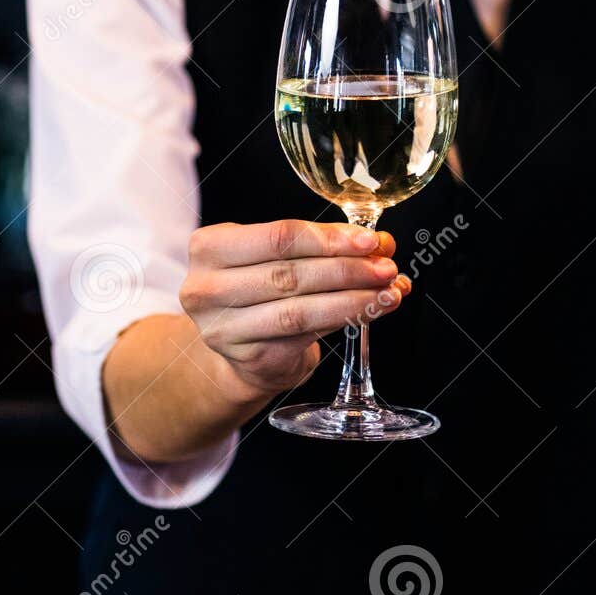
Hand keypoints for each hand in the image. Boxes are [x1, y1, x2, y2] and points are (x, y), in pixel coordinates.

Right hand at [180, 218, 410, 401]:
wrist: (241, 344)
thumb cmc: (261, 288)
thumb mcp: (276, 255)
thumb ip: (320, 245)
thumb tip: (377, 243)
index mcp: (209, 247)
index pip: (279, 237)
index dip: (329, 238)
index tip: (370, 240)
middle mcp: (207, 288)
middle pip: (290, 274)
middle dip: (347, 269)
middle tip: (386, 266)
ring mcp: (225, 328)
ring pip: (300, 310)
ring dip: (352, 299)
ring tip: (388, 291)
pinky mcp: (249, 357)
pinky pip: (305, 336)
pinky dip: (344, 320)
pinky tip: (371, 311)